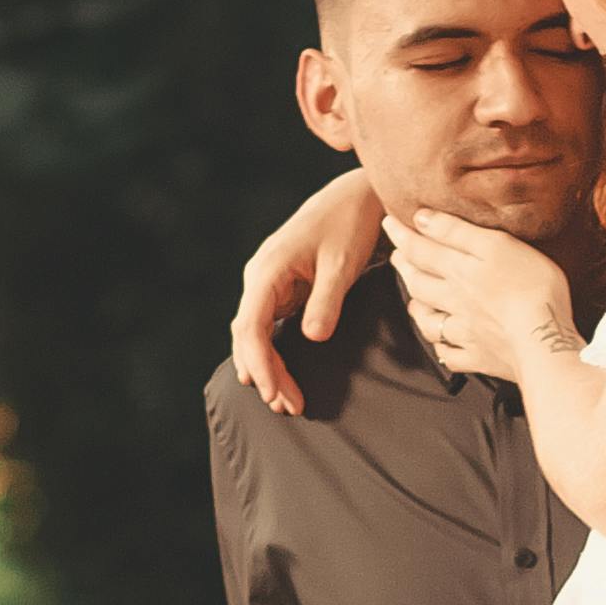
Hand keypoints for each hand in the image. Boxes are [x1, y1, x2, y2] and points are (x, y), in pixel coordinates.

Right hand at [224, 169, 390, 413]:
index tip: (276, 394)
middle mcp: (260, 276)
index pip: (251, 326)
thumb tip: (313, 338)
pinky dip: (273, 351)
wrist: (357, 196)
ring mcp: (268, 282)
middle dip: (265, 373)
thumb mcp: (343, 264)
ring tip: (285, 401)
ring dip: (267, 367)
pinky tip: (281, 375)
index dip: (261, 364)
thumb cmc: (350, 225)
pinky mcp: (281, 287)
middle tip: (288, 407)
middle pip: (248, 335)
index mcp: (268, 269)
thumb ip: (328, 300)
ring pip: (255, 332)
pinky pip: (267, 325)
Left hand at [381, 208, 581, 385]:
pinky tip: (445, 344)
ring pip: (430, 323)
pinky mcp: (480, 357)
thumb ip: (456, 232)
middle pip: (419, 285)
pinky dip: (444, 349)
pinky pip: (453, 356)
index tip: (389, 223)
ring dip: (418, 310)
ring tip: (414, 302)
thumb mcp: (496, 245)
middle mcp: (455, 302)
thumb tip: (421, 219)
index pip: (420, 250)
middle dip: (405, 269)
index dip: (401, 235)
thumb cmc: (529, 287)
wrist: (543, 341)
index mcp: (458, 272)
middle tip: (397, 257)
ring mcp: (465, 333)